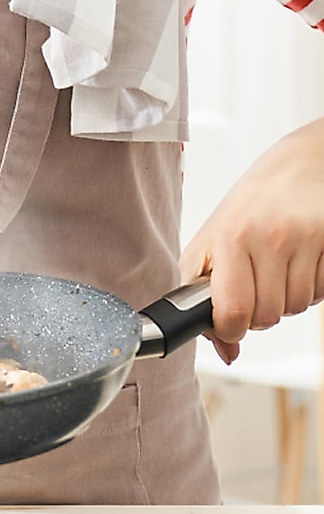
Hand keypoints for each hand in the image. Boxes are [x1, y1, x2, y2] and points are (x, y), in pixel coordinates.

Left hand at [179, 118, 323, 363]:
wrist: (302, 164)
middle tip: (251, 284)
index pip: (231, 310)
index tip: (226, 324)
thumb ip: (201, 290)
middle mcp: (268, 239)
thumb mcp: (212, 237)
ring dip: (284, 299)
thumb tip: (223, 349)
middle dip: (256, 312)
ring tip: (275, 268)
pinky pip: (319, 296)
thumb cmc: (252, 202)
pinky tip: (298, 263)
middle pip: (266, 317)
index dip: (228, 329)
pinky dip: (308, 289)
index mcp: (230, 236)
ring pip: (294, 310)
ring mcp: (304, 243)